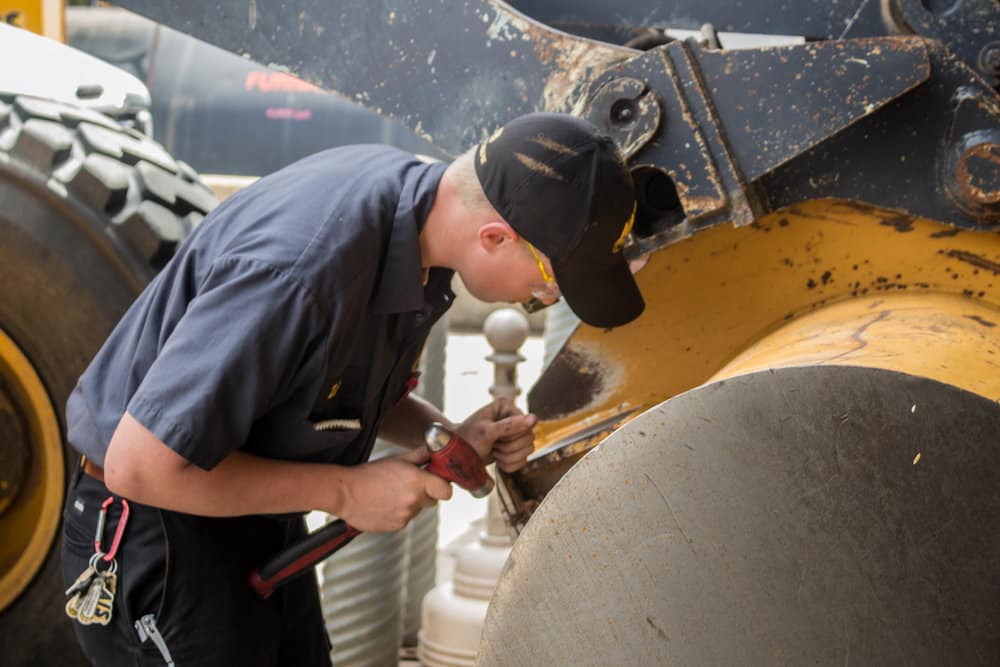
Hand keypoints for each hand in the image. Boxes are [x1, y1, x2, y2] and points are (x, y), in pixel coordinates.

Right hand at [337, 449, 451, 531]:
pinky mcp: (397, 526)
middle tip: (406, 485)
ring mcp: (406, 515)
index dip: (442, 487)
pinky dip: (398, 513)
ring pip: (417, 510)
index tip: (436, 483)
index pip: (446, 491)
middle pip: (432, 500)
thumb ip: (419, 456)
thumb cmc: (368, 474)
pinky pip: (405, 519)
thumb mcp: (396, 460)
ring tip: (390, 494)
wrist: (344, 493)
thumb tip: (434, 451)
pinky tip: (384, 504)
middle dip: (424, 494)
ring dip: (409, 503)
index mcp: (417, 481)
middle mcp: (414, 500)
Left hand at [455, 397, 536, 472]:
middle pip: (530, 439)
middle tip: (493, 446)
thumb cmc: (466, 440)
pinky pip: (523, 461)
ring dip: (508, 457)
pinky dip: (509, 464)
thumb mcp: (486, 432)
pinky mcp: (513, 448)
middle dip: (509, 448)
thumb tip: (534, 418)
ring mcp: (514, 434)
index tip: (495, 438)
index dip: (512, 437)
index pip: (527, 426)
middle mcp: (513, 418)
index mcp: (507, 407)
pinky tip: (497, 460)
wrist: (455, 456)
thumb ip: (510, 425)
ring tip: (493, 451)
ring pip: (528, 451)